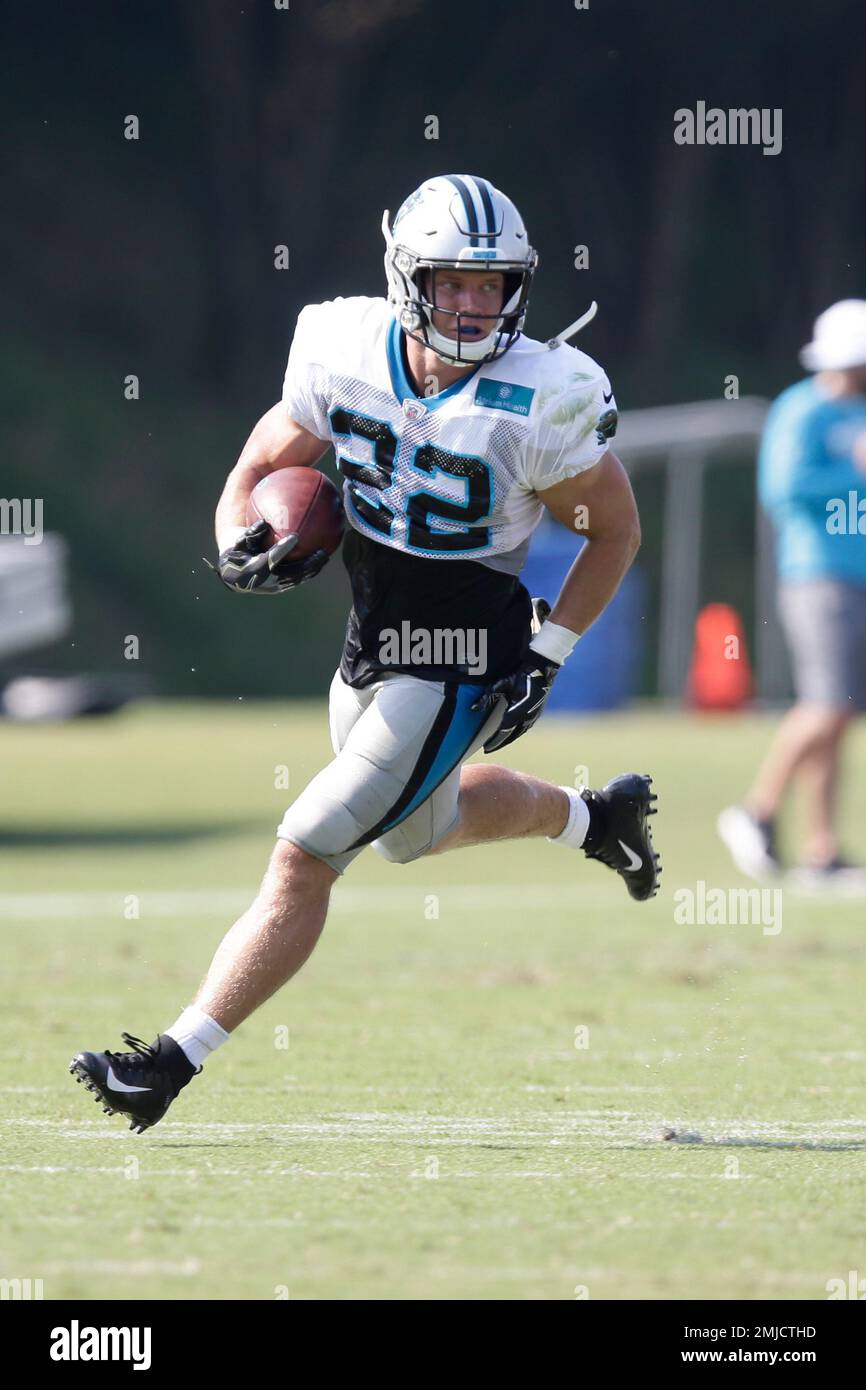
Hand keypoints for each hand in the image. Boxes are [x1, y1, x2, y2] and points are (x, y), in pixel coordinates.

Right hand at [204, 519, 328, 593]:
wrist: (234, 574)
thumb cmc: (238, 551)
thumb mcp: (240, 541)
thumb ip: (251, 533)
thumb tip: (263, 522)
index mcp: (253, 568)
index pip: (271, 557)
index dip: (283, 547)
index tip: (296, 537)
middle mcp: (265, 580)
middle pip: (291, 573)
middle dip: (308, 563)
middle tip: (321, 551)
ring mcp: (273, 586)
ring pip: (297, 578)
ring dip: (312, 569)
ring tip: (325, 557)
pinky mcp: (279, 588)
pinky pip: (297, 580)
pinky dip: (308, 572)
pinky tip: (319, 563)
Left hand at [471, 648, 559, 752]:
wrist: (542, 669)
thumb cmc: (520, 675)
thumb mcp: (502, 683)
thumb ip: (488, 696)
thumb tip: (473, 709)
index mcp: (518, 710)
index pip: (503, 730)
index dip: (494, 741)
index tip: (485, 748)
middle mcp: (527, 716)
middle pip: (511, 735)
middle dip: (500, 743)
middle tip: (489, 749)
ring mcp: (534, 716)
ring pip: (519, 733)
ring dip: (508, 739)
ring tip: (498, 743)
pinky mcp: (538, 713)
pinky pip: (525, 728)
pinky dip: (516, 733)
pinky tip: (511, 734)